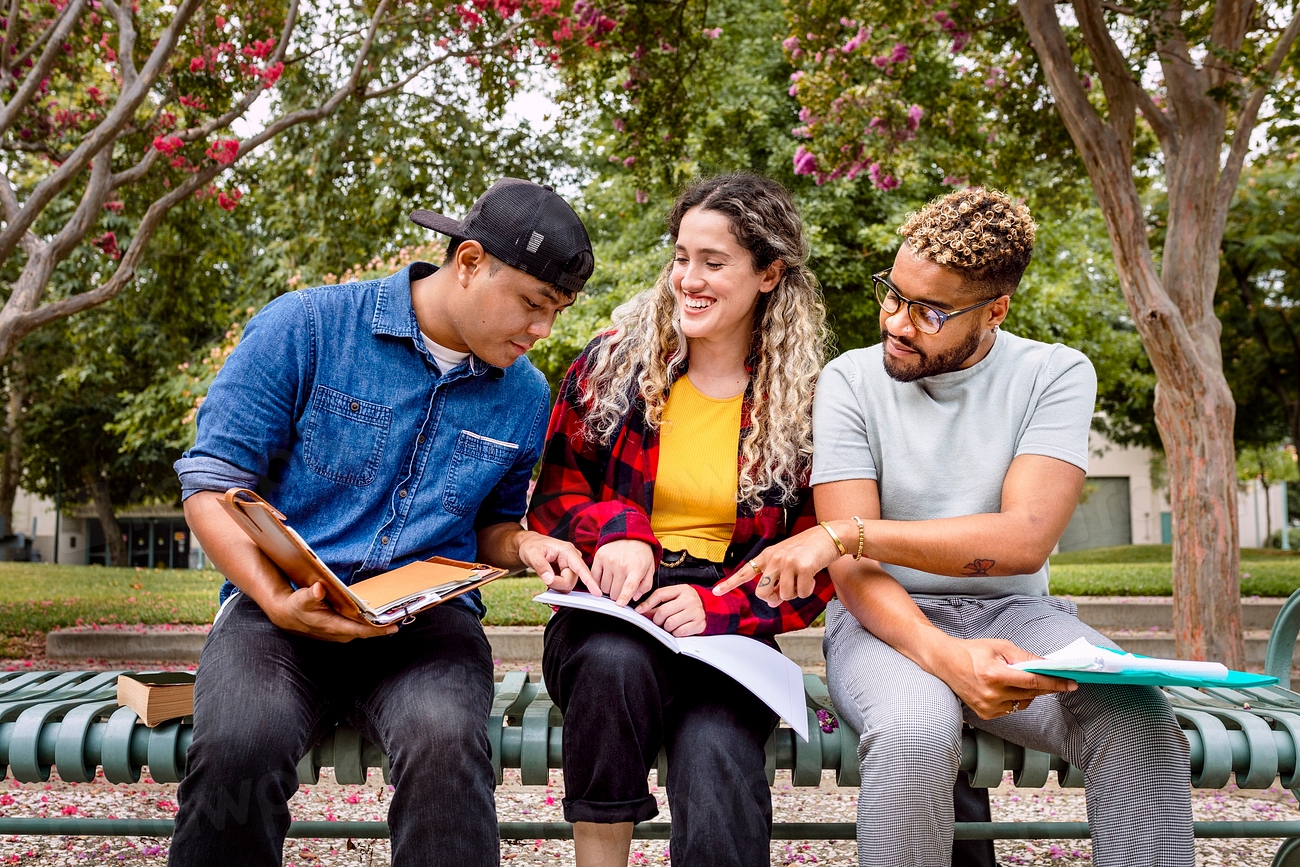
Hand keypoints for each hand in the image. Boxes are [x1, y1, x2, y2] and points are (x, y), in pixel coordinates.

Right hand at [266, 582, 397, 642]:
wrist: (288, 615)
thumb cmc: (297, 606)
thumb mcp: (301, 598)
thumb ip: (310, 595)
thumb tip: (318, 589)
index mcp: (333, 627)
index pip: (360, 631)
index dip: (378, 630)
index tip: (394, 626)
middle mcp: (340, 633)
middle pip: (367, 631)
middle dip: (384, 625)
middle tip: (404, 614)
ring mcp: (342, 633)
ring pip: (365, 630)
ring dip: (379, 624)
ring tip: (398, 613)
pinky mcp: (343, 630)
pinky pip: (361, 627)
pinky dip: (371, 622)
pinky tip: (381, 613)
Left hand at [517, 531, 597, 594]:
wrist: (530, 545)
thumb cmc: (531, 546)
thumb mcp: (532, 554)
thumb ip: (540, 566)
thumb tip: (549, 579)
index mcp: (567, 551)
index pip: (581, 568)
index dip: (589, 580)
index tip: (597, 592)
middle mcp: (573, 559)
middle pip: (571, 581)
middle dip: (557, 584)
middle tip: (544, 577)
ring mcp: (571, 566)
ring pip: (568, 585)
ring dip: (556, 585)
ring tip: (546, 574)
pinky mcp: (568, 572)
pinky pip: (565, 585)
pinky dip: (556, 585)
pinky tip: (550, 577)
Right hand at [591, 539, 655, 604]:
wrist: (629, 533)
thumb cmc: (640, 553)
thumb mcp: (649, 568)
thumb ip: (645, 585)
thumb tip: (635, 597)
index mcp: (636, 568)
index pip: (629, 586)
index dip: (624, 597)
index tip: (620, 605)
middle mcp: (621, 564)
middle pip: (614, 592)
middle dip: (618, 594)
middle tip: (621, 587)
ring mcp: (609, 561)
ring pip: (604, 587)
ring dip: (609, 588)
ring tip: (615, 579)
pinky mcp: (599, 557)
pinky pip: (594, 577)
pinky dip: (599, 581)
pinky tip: (606, 576)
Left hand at [636, 584, 705, 636]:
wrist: (708, 610)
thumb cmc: (686, 605)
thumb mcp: (674, 598)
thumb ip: (658, 603)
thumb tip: (641, 610)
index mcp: (682, 589)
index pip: (660, 594)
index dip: (647, 603)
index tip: (639, 610)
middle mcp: (690, 598)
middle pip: (663, 611)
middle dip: (657, 620)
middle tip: (659, 622)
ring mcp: (696, 611)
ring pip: (670, 623)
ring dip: (666, 627)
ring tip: (670, 625)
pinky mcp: (699, 623)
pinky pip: (679, 632)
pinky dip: (676, 633)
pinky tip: (678, 629)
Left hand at [711, 523, 839, 603]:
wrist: (829, 536)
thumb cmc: (807, 550)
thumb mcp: (787, 562)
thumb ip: (777, 581)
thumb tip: (773, 603)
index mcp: (768, 556)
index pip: (745, 572)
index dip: (730, 583)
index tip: (716, 592)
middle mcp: (775, 558)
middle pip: (763, 592)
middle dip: (774, 598)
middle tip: (784, 592)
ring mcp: (788, 562)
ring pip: (785, 595)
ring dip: (795, 593)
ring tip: (802, 578)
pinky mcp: (803, 567)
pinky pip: (801, 593)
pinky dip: (808, 590)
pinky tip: (811, 577)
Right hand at [934, 636, 1076, 719]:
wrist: (946, 663)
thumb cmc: (973, 651)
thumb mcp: (1000, 647)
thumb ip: (1025, 657)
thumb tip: (1048, 664)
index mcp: (995, 675)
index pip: (1033, 681)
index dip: (1055, 682)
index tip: (1072, 683)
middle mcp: (992, 694)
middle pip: (1031, 693)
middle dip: (1047, 686)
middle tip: (1060, 681)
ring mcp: (988, 707)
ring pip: (1023, 703)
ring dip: (1030, 693)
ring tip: (1021, 680)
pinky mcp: (986, 714)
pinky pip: (1011, 709)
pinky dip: (1016, 699)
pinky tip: (1008, 689)